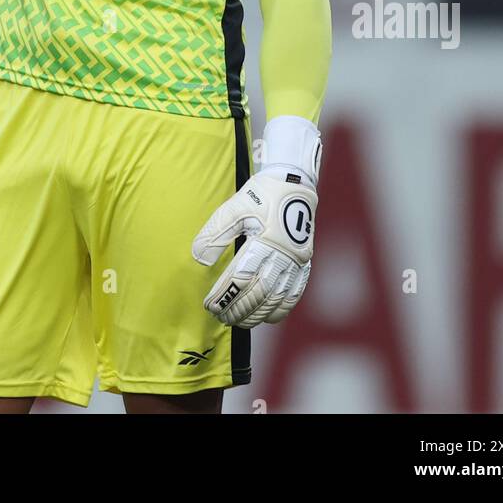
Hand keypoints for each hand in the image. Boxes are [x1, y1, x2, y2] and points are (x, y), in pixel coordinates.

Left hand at [192, 169, 315, 328]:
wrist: (294, 181)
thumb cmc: (261, 193)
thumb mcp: (234, 207)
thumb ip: (215, 233)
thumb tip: (199, 259)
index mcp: (264, 241)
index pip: (240, 277)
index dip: (224, 295)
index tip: (209, 306)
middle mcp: (282, 254)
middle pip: (258, 293)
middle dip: (238, 309)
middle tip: (221, 317)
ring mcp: (296, 261)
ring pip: (276, 298)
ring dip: (257, 314)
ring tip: (239, 321)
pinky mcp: (304, 262)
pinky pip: (295, 293)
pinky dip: (281, 309)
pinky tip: (268, 317)